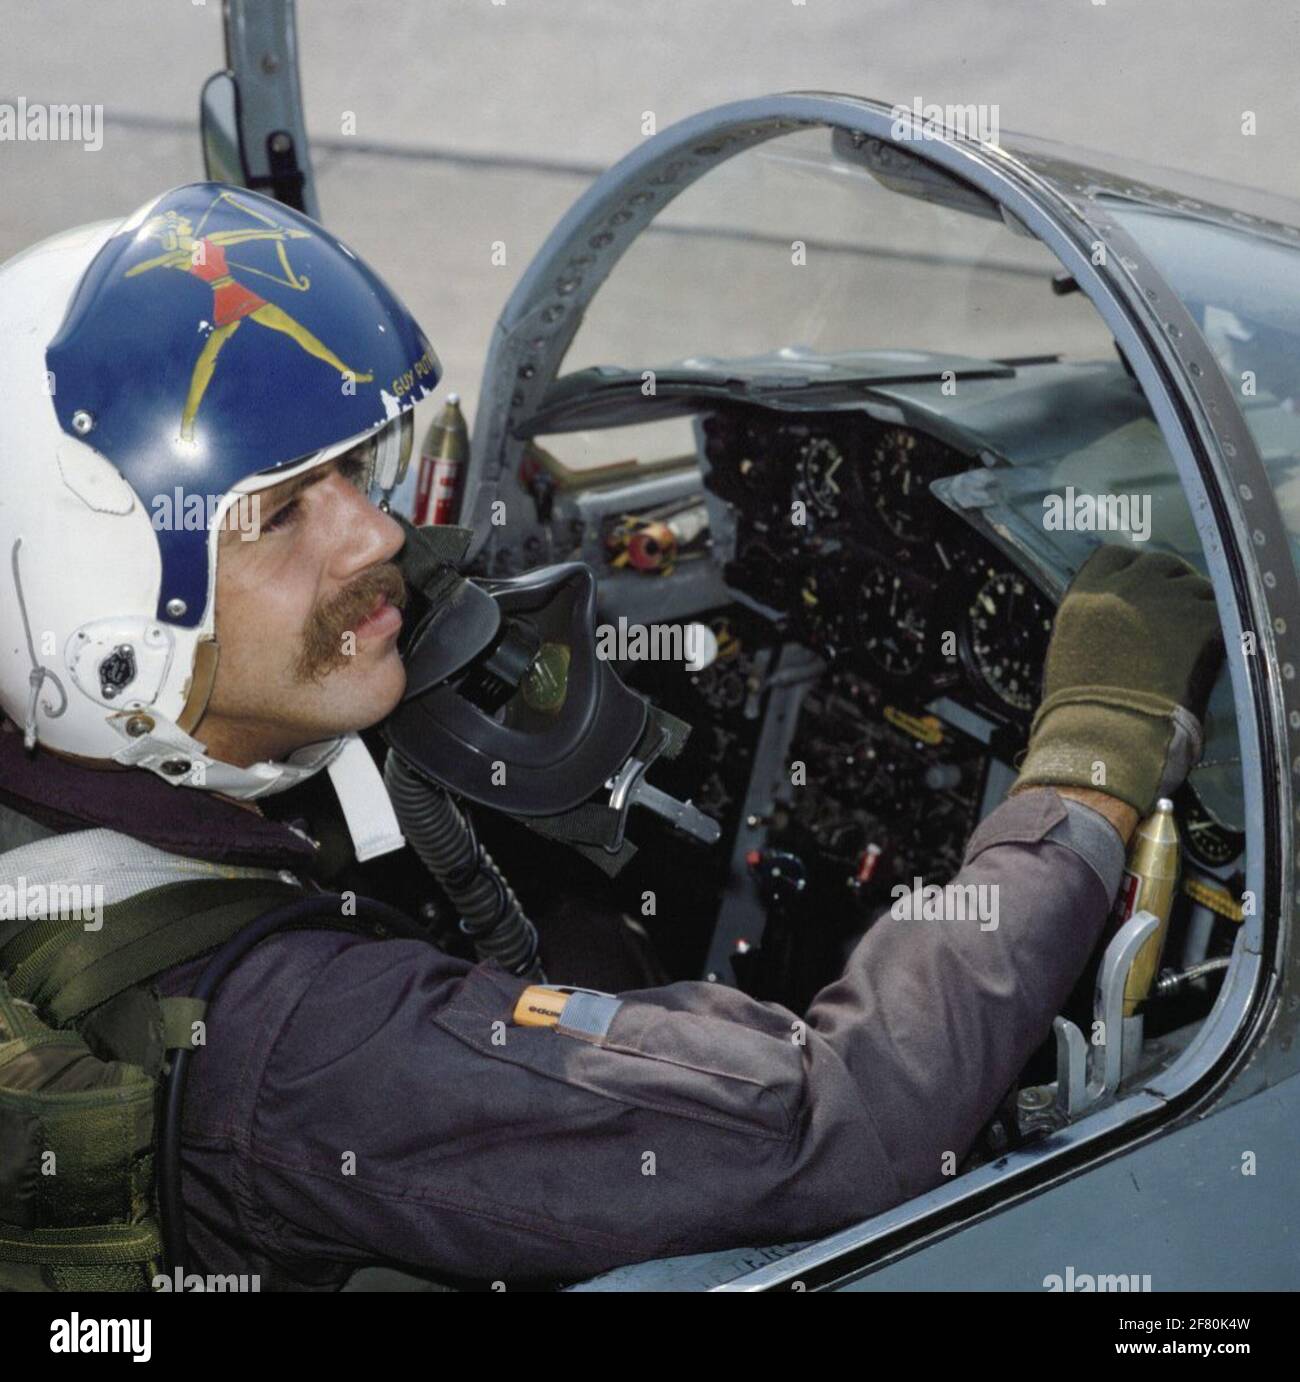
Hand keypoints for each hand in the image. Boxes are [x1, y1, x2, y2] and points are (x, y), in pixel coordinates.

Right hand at [1012, 545, 1223, 816]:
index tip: (1139, 590)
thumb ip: (1096, 618)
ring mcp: (1163, 600)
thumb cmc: (1079, 708)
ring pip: (1195, 585)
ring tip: (1192, 640)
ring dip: (1196, 605)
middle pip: (1160, 563)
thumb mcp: (1070, 647)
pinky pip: (1220, 610)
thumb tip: (1122, 614)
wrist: (1104, 734)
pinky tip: (1208, 652)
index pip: (1115, 556)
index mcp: (1085, 593)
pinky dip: (1217, 627)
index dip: (1131, 571)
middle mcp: (1123, 587)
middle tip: (1175, 616)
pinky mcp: (1198, 619)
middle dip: (1169, 584)